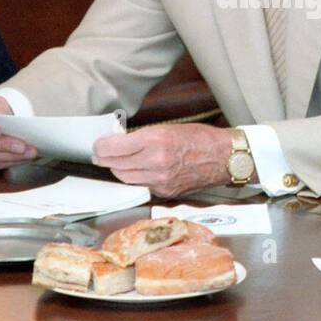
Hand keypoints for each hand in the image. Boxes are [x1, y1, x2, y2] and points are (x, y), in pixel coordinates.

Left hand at [92, 123, 233, 197]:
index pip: (114, 148)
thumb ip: (142, 137)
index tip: (97, 145)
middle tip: (101, 154)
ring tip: (115, 163)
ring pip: (125, 178)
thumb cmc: (199, 139)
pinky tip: (137, 171)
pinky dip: (136, 178)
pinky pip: (141, 186)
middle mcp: (155, 162)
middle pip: (116, 165)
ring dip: (118, 170)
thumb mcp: (167, 128)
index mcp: (155, 140)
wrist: (223, 158)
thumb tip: (119, 142)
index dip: (101, 147)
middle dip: (105, 159)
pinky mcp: (165, 192)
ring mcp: (159, 180)